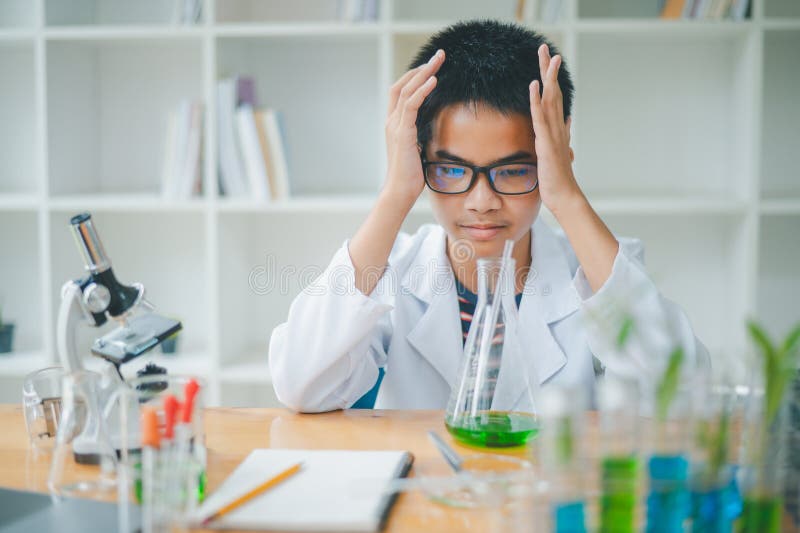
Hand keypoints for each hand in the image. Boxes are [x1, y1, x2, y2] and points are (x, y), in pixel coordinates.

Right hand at [382, 49, 444, 206]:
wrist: (400, 192)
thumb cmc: (411, 175)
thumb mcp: (418, 149)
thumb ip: (422, 135)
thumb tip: (436, 130)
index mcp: (395, 124)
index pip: (401, 91)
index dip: (414, 76)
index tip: (432, 67)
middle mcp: (392, 121)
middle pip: (403, 84)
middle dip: (421, 68)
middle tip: (439, 55)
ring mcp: (395, 126)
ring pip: (407, 90)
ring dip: (424, 73)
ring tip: (438, 61)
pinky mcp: (402, 133)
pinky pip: (411, 105)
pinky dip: (422, 90)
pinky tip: (433, 80)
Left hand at [529, 44, 580, 215]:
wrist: (565, 196)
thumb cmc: (559, 178)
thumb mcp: (558, 152)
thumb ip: (562, 135)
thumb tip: (568, 121)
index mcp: (557, 128)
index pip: (553, 97)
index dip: (550, 77)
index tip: (547, 59)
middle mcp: (557, 127)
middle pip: (553, 91)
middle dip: (548, 69)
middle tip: (544, 47)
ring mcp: (553, 134)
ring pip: (549, 99)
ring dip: (546, 77)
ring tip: (545, 56)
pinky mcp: (546, 144)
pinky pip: (540, 119)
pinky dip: (537, 101)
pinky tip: (534, 86)